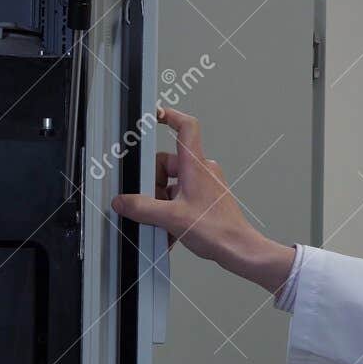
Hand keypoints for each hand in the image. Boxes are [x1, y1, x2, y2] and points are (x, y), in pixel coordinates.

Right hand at [111, 108, 295, 292]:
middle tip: (147, 201)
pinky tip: (167, 231)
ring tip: (160, 221)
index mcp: (195, 166)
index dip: (170, 116)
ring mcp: (205, 186)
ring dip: (161, 201)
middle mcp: (202, 171)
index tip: (155, 114)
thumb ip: (142, 208)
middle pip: (168, 163)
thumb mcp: (171, 218)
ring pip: (173, 184)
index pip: (186, 127)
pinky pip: (181, 199)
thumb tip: (123, 202)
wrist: (239, 249)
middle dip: (153, 183)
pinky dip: (171, 212)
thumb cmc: (218, 230)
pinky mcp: (206, 200)